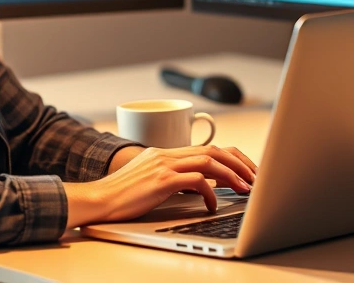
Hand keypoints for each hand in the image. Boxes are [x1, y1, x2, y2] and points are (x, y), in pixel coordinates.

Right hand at [64, 145, 257, 228]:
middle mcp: (166, 154)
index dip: (233, 158)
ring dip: (233, 175)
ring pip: (209, 161)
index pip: (208, 148)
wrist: (97, 200)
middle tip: (256, 179)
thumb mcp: (151, 182)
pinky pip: (195, 181)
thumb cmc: (122, 197)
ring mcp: (163, 165)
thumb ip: (173, 179)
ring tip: (247, 189)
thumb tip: (201, 188)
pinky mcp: (161, 181)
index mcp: (165, 153)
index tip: (248, 172)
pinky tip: (212, 204)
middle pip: (214, 150)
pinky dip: (210, 192)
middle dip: (240, 164)